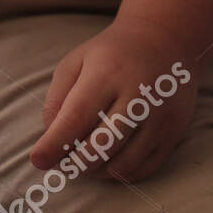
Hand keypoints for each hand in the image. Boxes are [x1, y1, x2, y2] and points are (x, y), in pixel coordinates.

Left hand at [29, 14, 198, 184]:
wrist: (165, 39)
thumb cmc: (111, 54)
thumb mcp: (77, 61)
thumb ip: (57, 98)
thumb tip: (50, 138)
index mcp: (108, 72)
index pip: (76, 117)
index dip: (55, 144)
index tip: (38, 160)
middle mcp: (138, 95)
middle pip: (100, 146)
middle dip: (75, 164)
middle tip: (62, 165)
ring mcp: (160, 115)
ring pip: (123, 164)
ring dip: (97, 172)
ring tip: (83, 162)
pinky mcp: (174, 131)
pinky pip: (144, 169)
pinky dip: (120, 173)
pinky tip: (107, 163)